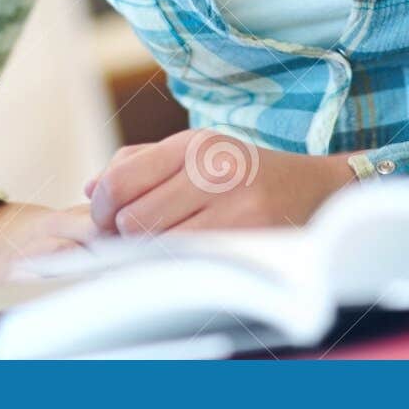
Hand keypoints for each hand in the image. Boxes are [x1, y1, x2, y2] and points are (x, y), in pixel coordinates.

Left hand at [83, 129, 351, 236]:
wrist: (317, 191)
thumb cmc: (244, 174)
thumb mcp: (196, 154)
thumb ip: (140, 164)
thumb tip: (91, 188)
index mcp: (193, 143)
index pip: (121, 180)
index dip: (103, 210)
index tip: (108, 224)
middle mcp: (213, 167)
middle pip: (134, 219)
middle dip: (128, 237)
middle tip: (140, 241)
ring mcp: (235, 202)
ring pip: (160, 245)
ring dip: (156, 255)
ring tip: (171, 248)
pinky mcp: (253, 235)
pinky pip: (193, 262)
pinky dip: (184, 266)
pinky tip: (194, 259)